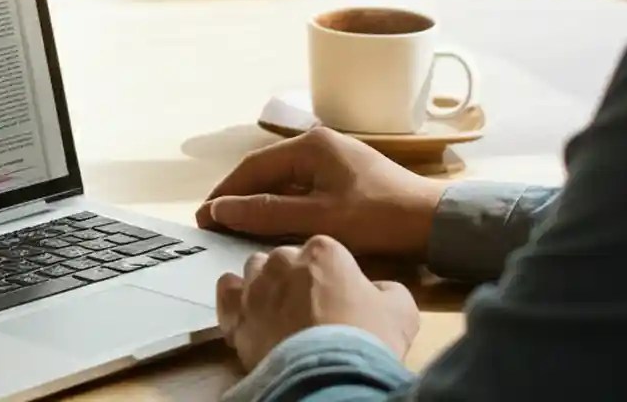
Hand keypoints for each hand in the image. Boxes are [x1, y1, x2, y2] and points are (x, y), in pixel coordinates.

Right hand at [197, 127, 446, 258]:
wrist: (436, 223)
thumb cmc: (379, 217)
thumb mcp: (320, 218)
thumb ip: (268, 213)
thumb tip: (221, 210)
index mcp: (312, 145)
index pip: (253, 167)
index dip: (225, 193)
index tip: (203, 217)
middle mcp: (319, 145)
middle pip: (266, 172)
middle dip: (239, 198)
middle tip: (214, 225)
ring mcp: (333, 161)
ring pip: (283, 182)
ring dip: (260, 204)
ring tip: (236, 228)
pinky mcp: (344, 179)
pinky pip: (301, 190)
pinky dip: (282, 207)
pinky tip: (273, 227)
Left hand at [216, 235, 419, 370]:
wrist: (329, 377)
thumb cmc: (367, 339)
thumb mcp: (401, 309)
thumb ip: (387, 289)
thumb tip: (378, 290)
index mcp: (323, 250)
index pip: (324, 250)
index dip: (331, 273)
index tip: (338, 294)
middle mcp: (283, 259)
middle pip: (287, 259)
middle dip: (297, 277)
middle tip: (311, 306)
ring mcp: (255, 285)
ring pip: (254, 270)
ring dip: (266, 284)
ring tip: (280, 311)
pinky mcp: (235, 313)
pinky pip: (226, 291)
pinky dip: (234, 296)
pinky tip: (247, 308)